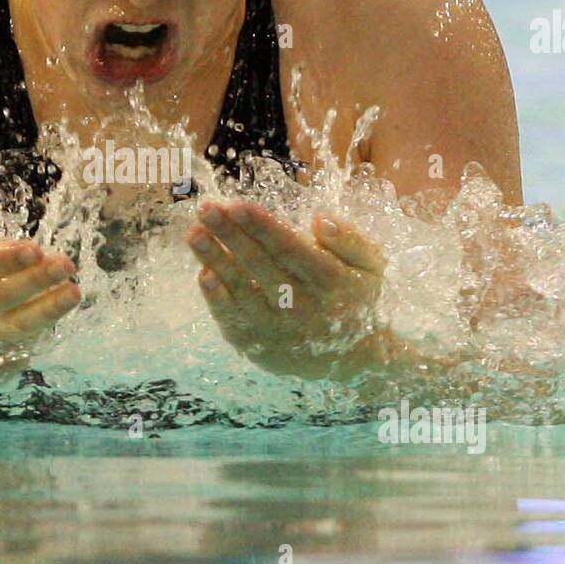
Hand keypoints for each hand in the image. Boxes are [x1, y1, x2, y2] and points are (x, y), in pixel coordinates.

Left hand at [186, 201, 386, 376]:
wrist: (354, 359)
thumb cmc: (356, 298)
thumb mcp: (370, 266)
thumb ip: (350, 239)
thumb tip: (318, 219)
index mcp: (330, 281)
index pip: (290, 249)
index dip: (261, 227)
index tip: (236, 204)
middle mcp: (304, 307)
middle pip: (260, 265)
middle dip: (230, 235)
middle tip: (206, 208)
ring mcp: (280, 330)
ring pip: (243, 290)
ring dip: (216, 261)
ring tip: (194, 234)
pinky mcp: (262, 346)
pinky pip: (235, 320)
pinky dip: (217, 299)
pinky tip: (203, 273)